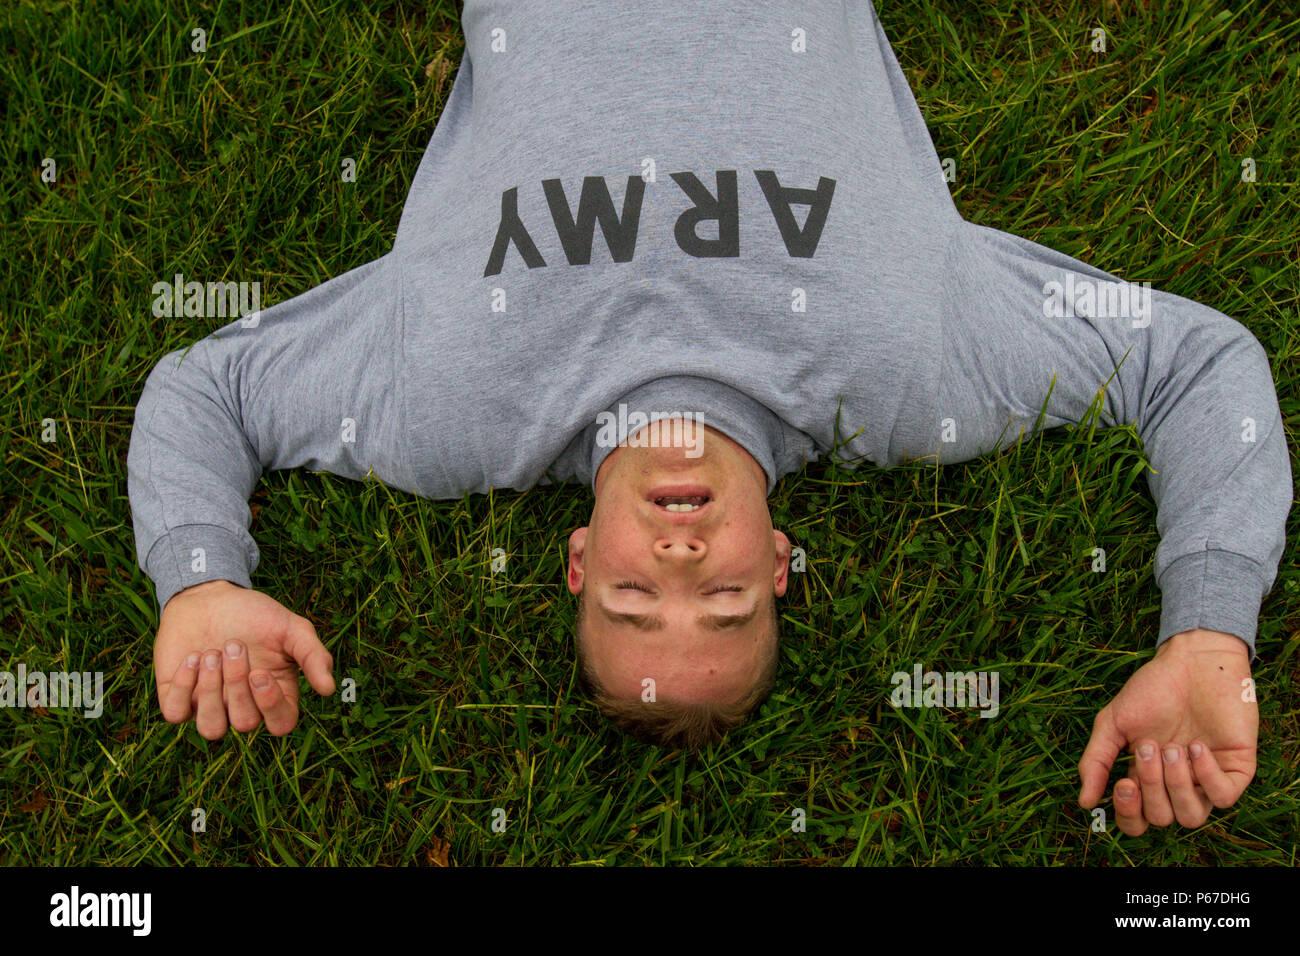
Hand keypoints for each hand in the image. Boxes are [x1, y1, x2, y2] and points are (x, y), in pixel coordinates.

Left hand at [154, 579, 335, 738]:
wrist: (209, 598)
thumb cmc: (255, 615)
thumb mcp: (292, 629)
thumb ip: (314, 656)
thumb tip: (330, 689)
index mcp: (274, 695)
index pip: (281, 724)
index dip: (270, 705)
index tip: (259, 672)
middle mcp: (243, 708)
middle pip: (245, 723)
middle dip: (236, 683)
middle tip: (233, 644)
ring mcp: (209, 708)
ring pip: (212, 728)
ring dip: (210, 691)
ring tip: (210, 653)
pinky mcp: (178, 700)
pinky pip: (176, 714)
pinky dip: (184, 686)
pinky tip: (192, 656)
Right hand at [1077, 628, 1256, 834]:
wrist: (1193, 662)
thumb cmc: (1152, 689)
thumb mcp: (1113, 722)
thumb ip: (1096, 761)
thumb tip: (1085, 802)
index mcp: (1147, 778)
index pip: (1137, 820)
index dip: (1129, 813)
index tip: (1124, 782)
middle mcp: (1177, 785)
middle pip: (1161, 819)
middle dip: (1152, 785)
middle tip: (1149, 747)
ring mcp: (1208, 779)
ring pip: (1191, 817)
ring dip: (1177, 784)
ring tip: (1174, 747)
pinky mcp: (1237, 770)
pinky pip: (1223, 798)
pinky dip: (1206, 776)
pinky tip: (1197, 746)